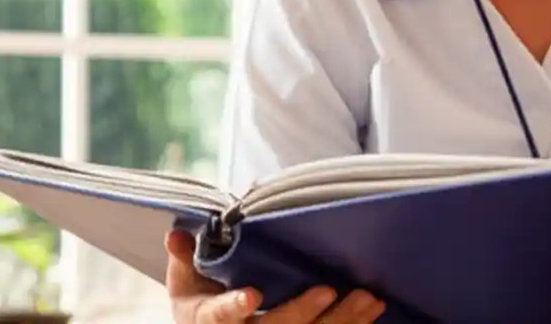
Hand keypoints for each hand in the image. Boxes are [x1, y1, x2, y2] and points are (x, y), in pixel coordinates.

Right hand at [165, 230, 385, 322]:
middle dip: (302, 313)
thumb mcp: (184, 277)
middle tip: (328, 291)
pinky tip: (373, 311)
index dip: (235, 308)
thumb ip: (184, 255)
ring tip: (368, 299)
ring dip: (340, 321)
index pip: (221, 316)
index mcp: (206, 320)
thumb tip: (177, 235)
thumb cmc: (200, 293)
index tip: (253, 297)